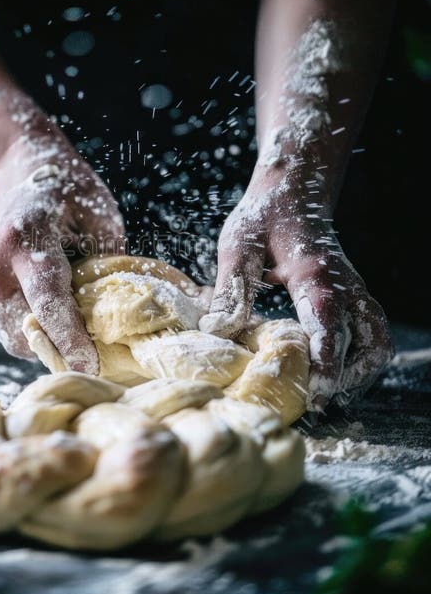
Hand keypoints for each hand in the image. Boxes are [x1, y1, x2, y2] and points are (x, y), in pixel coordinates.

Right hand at [0, 127, 124, 371]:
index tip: (90, 368)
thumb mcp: (100, 217)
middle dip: (55, 349)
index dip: (69, 339)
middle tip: (91, 358)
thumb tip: (112, 316)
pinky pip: (5, 317)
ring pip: (9, 331)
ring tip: (75, 340)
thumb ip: (103, 266)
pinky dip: (31, 327)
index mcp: (26, 237)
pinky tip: (56, 321)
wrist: (21, 163)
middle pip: (22, 327)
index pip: (47, 301)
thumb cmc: (69, 187)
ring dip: (42, 342)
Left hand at [200, 163, 391, 409]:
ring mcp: (354, 291)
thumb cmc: (264, 214)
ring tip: (328, 395)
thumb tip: (217, 332)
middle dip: (346, 379)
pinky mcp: (353, 296)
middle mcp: (345, 285)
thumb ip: (233, 287)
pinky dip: (361, 359)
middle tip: (317, 405)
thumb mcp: (239, 244)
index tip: (318, 394)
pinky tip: (335, 375)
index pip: (329, 323)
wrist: (294, 188)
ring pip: (376, 341)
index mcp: (316, 274)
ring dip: (360, 372)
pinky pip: (372, 334)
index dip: (327, 361)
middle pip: (367, 341)